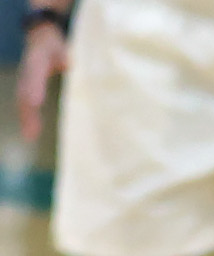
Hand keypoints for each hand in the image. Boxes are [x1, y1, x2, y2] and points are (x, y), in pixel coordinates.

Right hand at [17, 22, 65, 144]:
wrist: (41, 38)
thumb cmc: (54, 45)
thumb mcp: (59, 46)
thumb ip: (62, 53)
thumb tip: (68, 61)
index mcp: (35, 62)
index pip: (33, 76)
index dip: (33, 90)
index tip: (34, 103)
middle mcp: (27, 73)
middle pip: (25, 93)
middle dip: (28, 112)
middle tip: (32, 130)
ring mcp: (26, 81)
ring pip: (23, 102)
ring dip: (26, 119)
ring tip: (29, 136)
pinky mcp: (28, 88)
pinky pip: (26, 105)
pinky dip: (28, 118)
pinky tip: (31, 134)